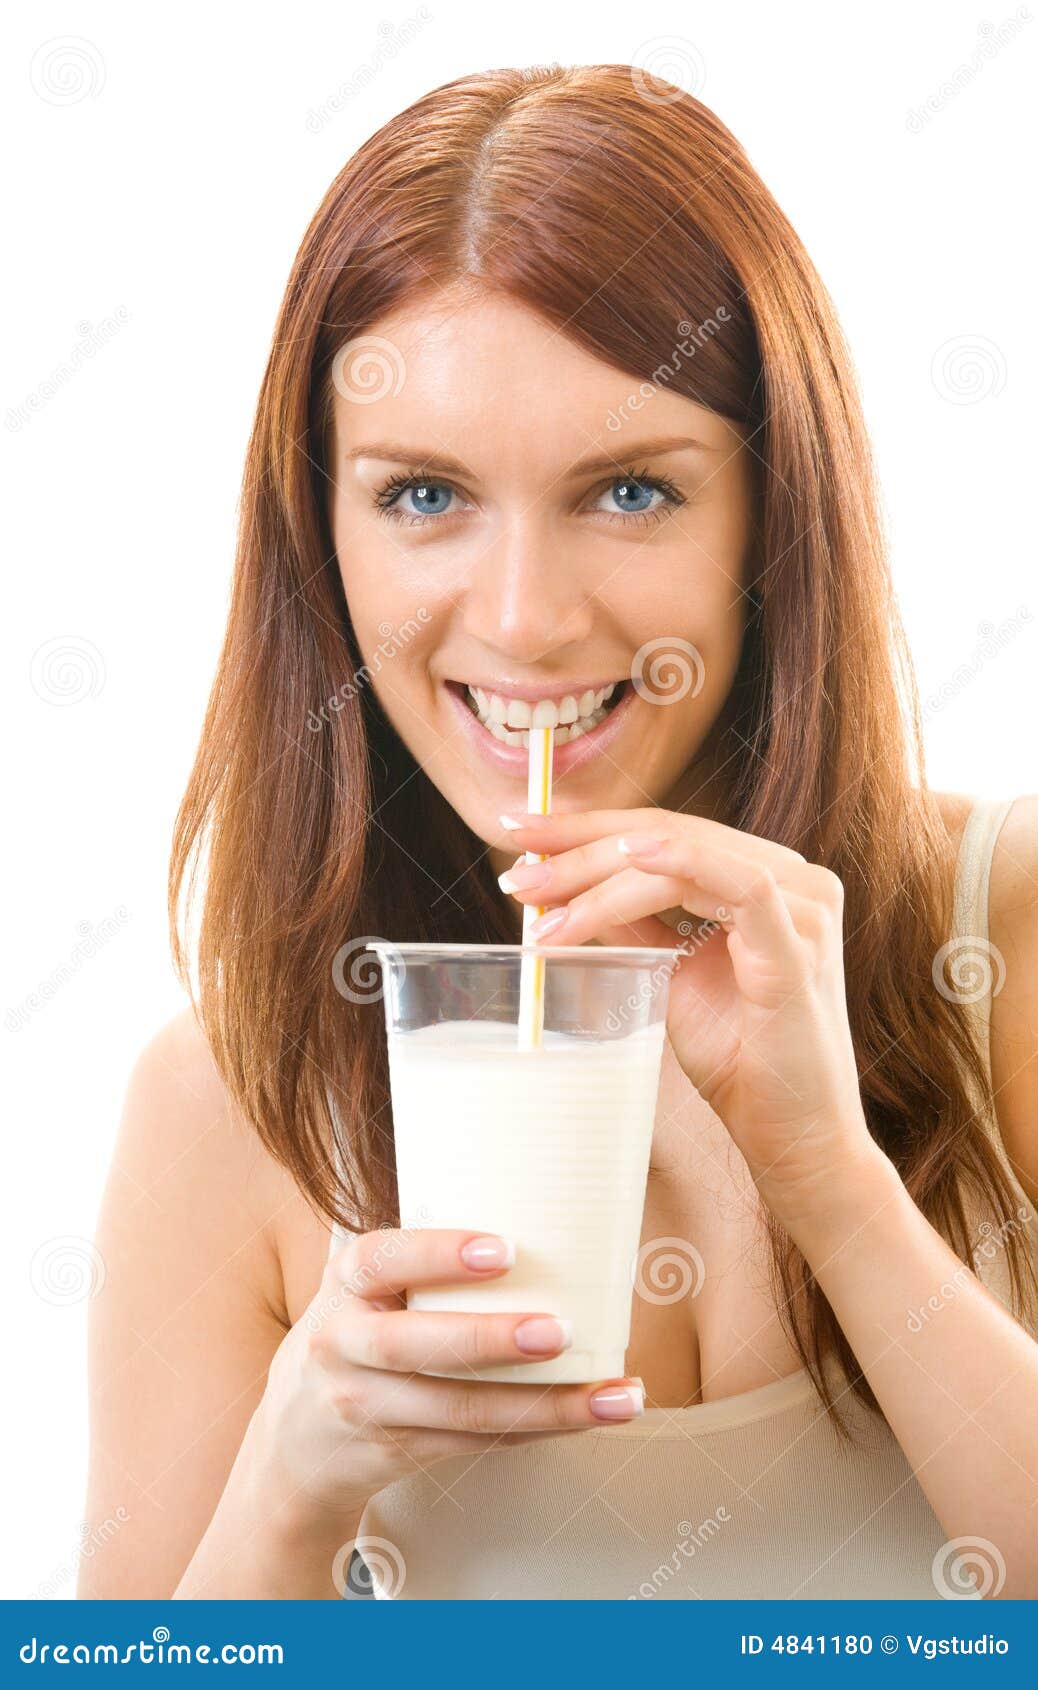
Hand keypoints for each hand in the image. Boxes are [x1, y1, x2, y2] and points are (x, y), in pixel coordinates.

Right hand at [244, 1226, 644, 1526]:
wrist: (296, 1447)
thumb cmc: (356, 1337)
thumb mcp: (361, 1290)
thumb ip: (418, 1257)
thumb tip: (529, 1193)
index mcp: (344, 1286)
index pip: (382, 1260)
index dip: (438, 1253)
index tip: (502, 1248)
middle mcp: (343, 1346)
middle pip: (415, 1345)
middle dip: (491, 1340)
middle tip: (560, 1329)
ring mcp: (366, 1408)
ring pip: (461, 1410)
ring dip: (546, 1405)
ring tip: (614, 1393)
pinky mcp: (396, 1454)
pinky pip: (476, 1443)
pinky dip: (537, 1429)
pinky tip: (588, 1413)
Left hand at [499, 807, 882, 1223]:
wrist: (793, 1137)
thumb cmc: (742, 1060)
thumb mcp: (674, 973)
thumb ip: (637, 924)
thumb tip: (568, 887)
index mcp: (765, 879)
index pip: (665, 835)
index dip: (587, 829)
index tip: (519, 831)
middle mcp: (793, 880)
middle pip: (668, 836)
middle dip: (579, 847)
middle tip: (514, 869)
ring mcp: (803, 908)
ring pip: (684, 858)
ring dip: (600, 874)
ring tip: (539, 898)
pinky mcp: (801, 945)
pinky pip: (743, 885)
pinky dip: (684, 861)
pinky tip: (632, 855)